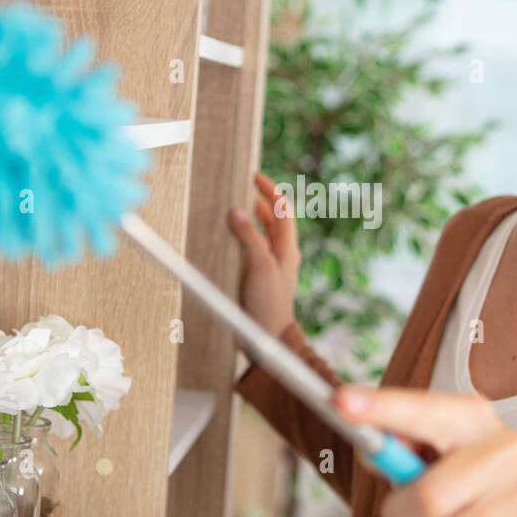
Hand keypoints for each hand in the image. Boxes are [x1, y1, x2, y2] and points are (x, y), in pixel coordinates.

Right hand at [227, 171, 299, 337]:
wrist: (267, 341)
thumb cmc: (268, 305)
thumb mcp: (259, 266)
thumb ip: (249, 237)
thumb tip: (236, 211)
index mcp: (287, 248)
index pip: (282, 210)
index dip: (270, 190)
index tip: (253, 175)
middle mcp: (282, 255)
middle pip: (273, 220)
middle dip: (259, 202)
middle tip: (241, 187)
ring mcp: (271, 268)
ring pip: (262, 235)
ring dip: (250, 219)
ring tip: (233, 206)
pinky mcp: (259, 280)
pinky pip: (252, 251)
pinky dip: (242, 238)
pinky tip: (228, 239)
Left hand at [336, 385, 516, 516]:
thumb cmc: (462, 483)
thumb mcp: (429, 457)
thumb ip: (395, 449)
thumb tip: (369, 447)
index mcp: (471, 416)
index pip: (420, 410)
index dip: (381, 408)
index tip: (340, 401)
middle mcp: (506, 445)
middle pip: (427, 498)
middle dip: (400, 515)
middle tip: (404, 513)